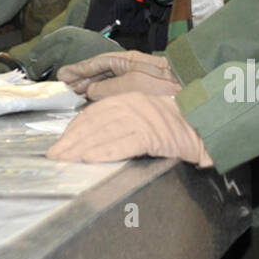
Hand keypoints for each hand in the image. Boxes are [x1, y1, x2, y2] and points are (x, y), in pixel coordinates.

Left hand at [46, 92, 211, 165]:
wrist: (203, 124)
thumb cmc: (173, 122)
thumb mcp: (143, 113)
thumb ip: (120, 119)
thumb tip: (92, 137)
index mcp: (126, 99)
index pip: (92, 114)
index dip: (74, 129)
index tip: (61, 143)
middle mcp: (130, 105)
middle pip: (92, 124)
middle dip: (71, 141)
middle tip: (55, 155)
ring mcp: (141, 119)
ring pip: (103, 133)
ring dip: (81, 147)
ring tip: (66, 159)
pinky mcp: (152, 135)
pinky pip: (122, 144)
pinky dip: (104, 152)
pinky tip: (89, 158)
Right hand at [57, 49, 179, 98]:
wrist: (197, 98)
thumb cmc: (168, 88)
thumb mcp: (133, 84)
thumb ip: (108, 87)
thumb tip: (91, 91)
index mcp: (129, 61)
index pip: (98, 63)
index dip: (79, 69)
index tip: (63, 75)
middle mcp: (132, 70)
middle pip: (101, 73)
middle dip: (81, 79)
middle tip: (64, 87)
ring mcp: (137, 83)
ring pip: (107, 84)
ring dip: (89, 90)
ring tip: (74, 96)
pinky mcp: (143, 97)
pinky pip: (115, 95)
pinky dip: (102, 99)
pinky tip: (96, 106)